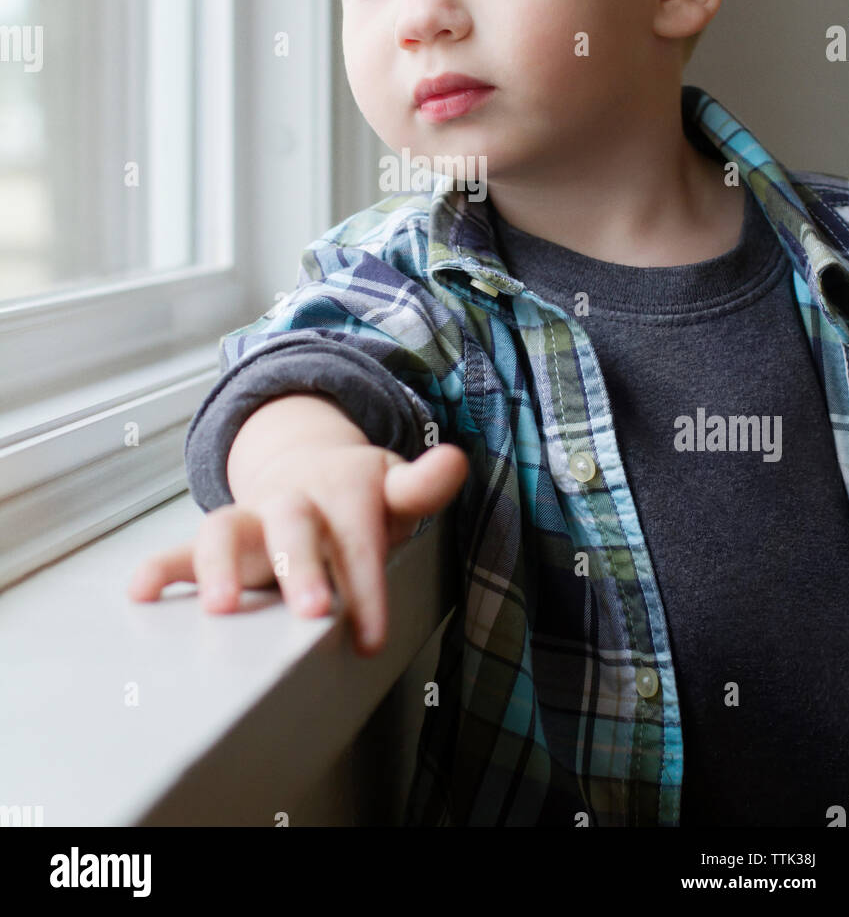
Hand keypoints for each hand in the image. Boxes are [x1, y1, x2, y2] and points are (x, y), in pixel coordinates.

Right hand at [127, 441, 467, 655]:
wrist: (310, 465)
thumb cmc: (359, 494)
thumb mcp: (393, 486)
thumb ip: (422, 485)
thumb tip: (457, 461)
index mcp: (342, 491)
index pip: (358, 539)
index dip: (366, 586)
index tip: (371, 637)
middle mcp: (293, 502)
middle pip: (292, 526)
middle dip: (300, 568)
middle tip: (310, 612)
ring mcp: (253, 516)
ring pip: (229, 529)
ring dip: (222, 566)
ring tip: (221, 609)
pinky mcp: (224, 535)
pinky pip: (184, 546)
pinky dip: (162, 567)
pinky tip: (141, 592)